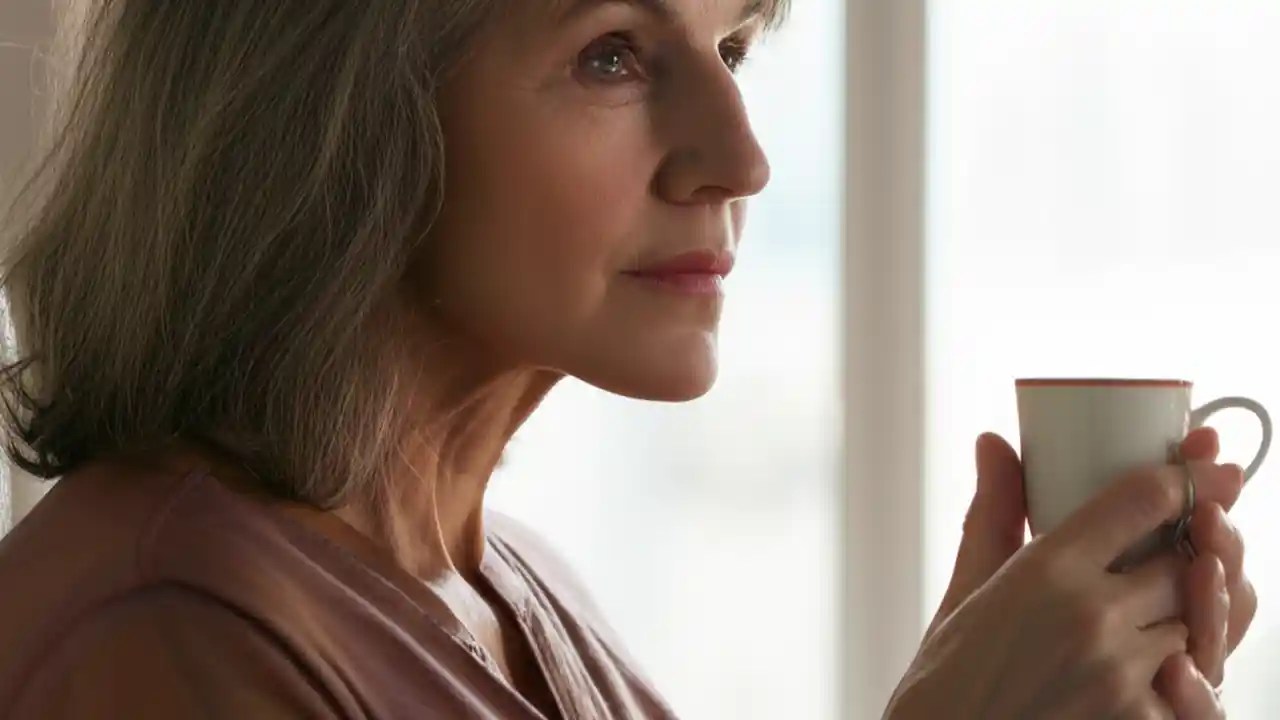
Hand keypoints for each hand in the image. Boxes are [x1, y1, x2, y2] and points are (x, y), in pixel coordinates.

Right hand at [884, 432, 1242, 718]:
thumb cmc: (948, 681)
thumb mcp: (966, 591)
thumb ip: (993, 515)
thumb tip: (993, 444)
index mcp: (1046, 570)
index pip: (1144, 500)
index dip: (1192, 475)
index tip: (1218, 466)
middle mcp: (1091, 615)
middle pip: (1188, 559)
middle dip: (1200, 547)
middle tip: (1203, 535)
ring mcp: (1121, 674)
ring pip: (1200, 624)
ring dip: (1196, 613)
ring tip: (1179, 604)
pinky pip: (1194, 688)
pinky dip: (1188, 676)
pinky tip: (1167, 666)